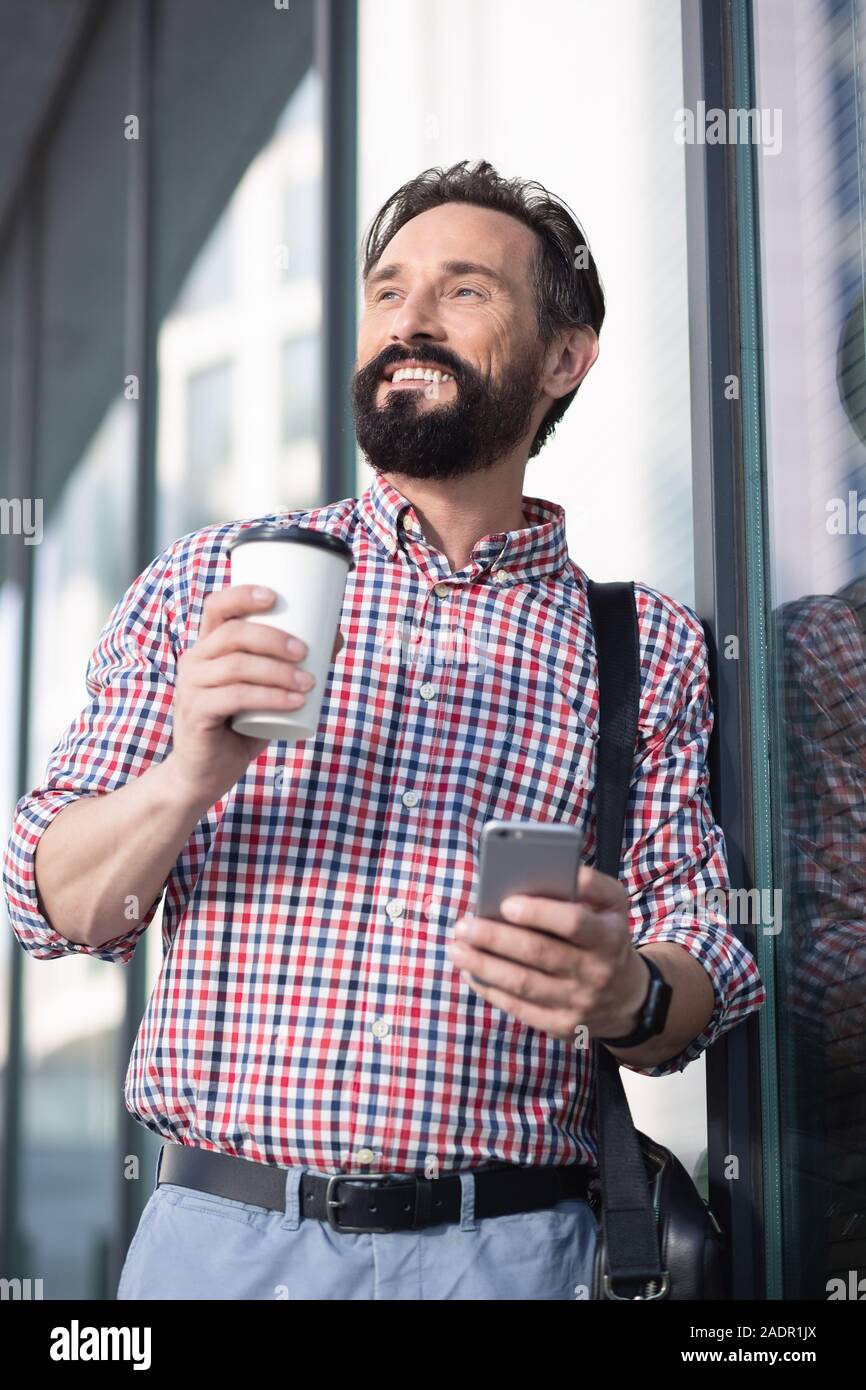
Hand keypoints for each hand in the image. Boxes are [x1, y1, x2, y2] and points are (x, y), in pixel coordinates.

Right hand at [168, 584, 342, 810]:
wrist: (205, 772)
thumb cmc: (240, 726)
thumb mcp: (267, 691)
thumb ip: (291, 666)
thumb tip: (335, 636)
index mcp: (208, 647)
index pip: (217, 607)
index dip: (243, 595)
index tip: (275, 597)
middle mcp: (194, 660)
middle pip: (231, 634)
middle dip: (273, 638)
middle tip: (305, 651)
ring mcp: (191, 687)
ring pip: (236, 666)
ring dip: (278, 671)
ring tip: (309, 682)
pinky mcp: (196, 714)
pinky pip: (235, 697)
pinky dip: (270, 698)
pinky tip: (294, 703)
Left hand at [444, 865, 648, 1043]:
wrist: (627, 998)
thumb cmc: (607, 936)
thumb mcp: (612, 906)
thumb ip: (589, 883)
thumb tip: (556, 868)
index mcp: (609, 936)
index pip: (574, 923)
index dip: (539, 912)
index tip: (505, 903)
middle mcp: (596, 972)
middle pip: (539, 953)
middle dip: (495, 938)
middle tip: (462, 926)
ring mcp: (578, 1003)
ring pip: (522, 984)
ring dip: (483, 965)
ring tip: (456, 948)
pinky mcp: (560, 1025)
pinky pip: (519, 1008)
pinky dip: (490, 988)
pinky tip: (470, 972)